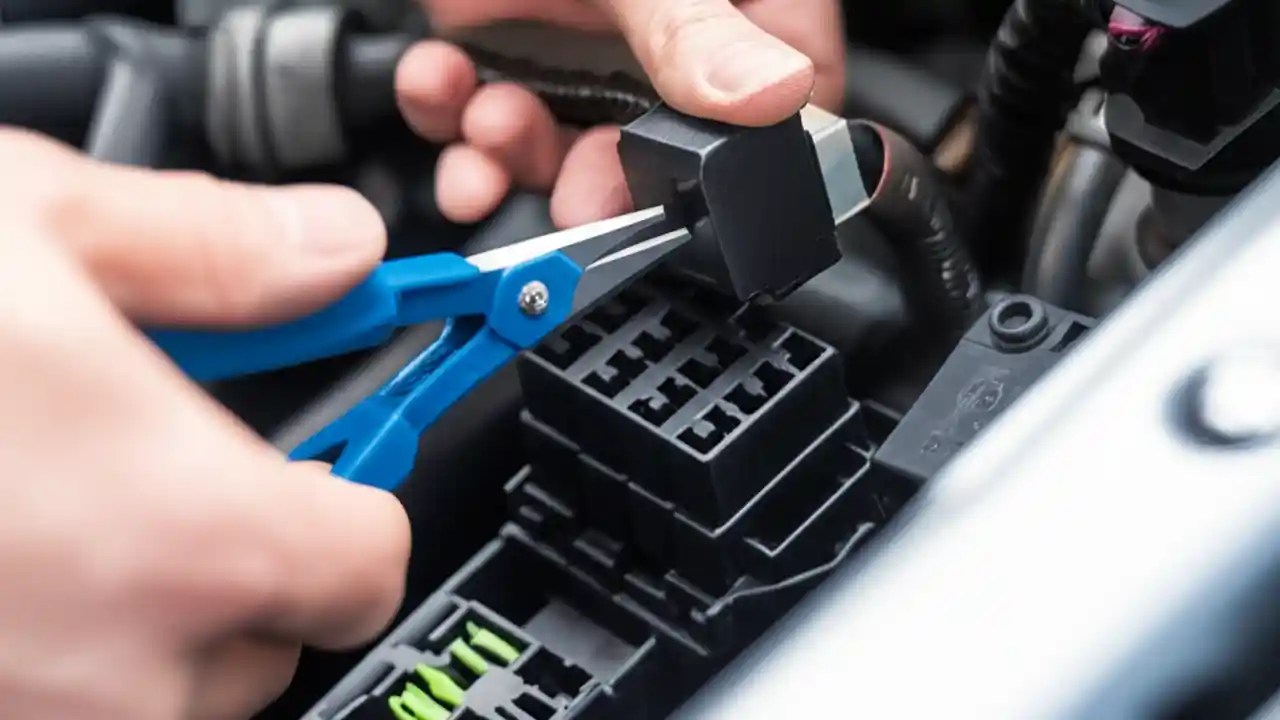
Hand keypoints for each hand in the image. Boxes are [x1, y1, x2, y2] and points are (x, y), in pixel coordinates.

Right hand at [0, 129, 409, 719]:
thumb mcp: (29, 229)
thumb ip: (214, 249)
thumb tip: (329, 249)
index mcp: (187, 538)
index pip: (374, 563)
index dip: (360, 497)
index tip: (338, 463)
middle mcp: (122, 672)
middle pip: (277, 636)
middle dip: (251, 558)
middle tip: (170, 473)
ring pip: (168, 691)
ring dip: (149, 614)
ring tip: (69, 512)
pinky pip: (69, 705)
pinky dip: (60, 645)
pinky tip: (14, 557)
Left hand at [399, 0, 845, 225]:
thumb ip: (696, 28)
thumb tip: (778, 95)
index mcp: (740, 0)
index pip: (784, 108)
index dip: (740, 172)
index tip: (685, 200)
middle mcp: (664, 29)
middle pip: (655, 150)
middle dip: (599, 181)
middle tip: (571, 197)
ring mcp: (577, 33)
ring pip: (558, 142)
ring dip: (513, 155)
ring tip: (489, 127)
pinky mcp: (498, 32)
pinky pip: (478, 107)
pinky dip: (449, 112)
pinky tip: (441, 85)